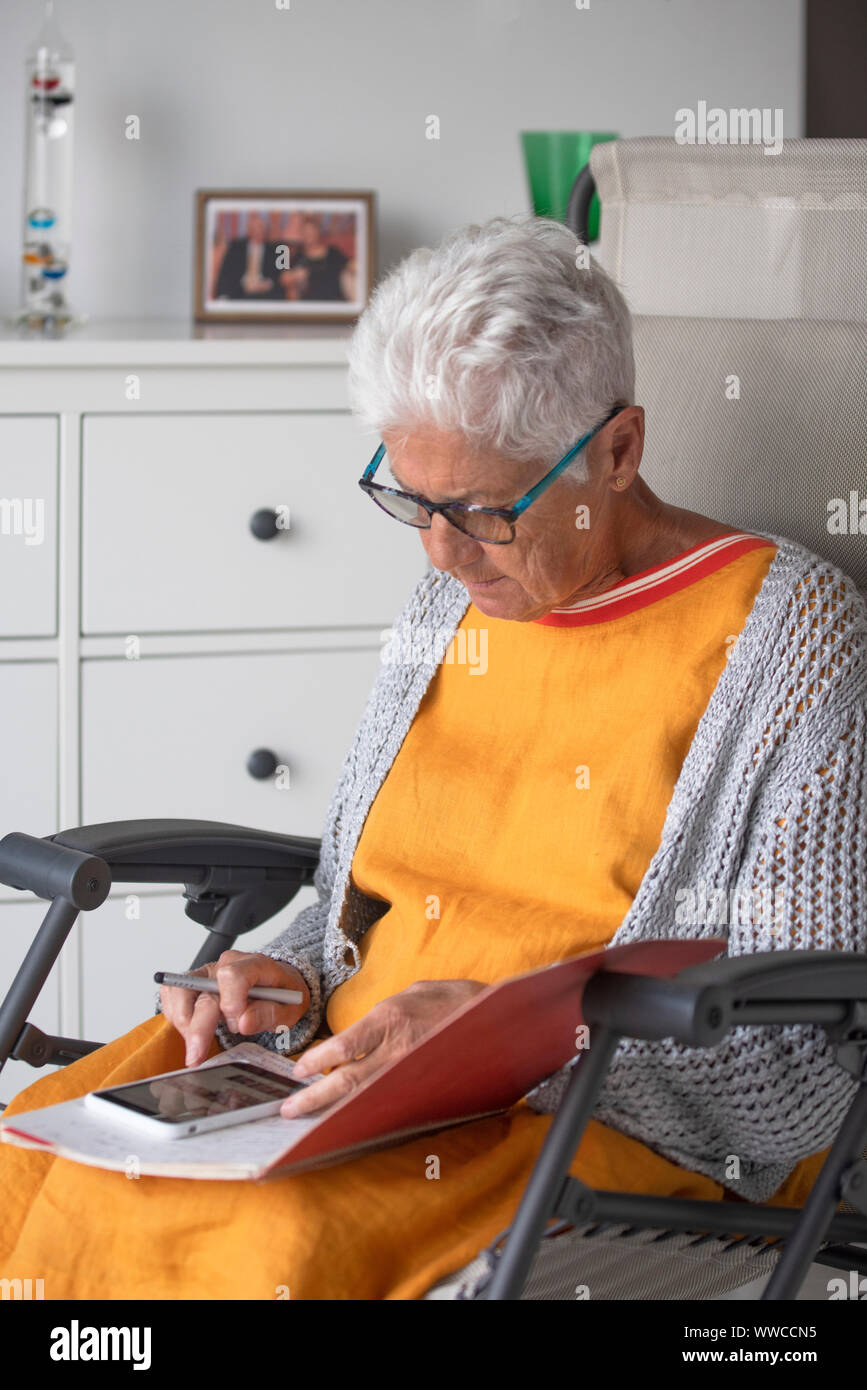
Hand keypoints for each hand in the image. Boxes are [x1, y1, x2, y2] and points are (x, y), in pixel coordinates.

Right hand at [160, 950, 309, 1067]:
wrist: (276, 986)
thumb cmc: (283, 996)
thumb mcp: (290, 1008)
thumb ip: (269, 1014)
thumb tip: (243, 1022)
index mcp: (253, 964)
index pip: (232, 975)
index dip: (231, 1000)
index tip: (236, 1022)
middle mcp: (225, 965)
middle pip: (202, 990)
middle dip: (198, 1027)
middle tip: (196, 1057)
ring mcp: (207, 972)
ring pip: (180, 992)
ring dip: (185, 1024)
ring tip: (197, 1046)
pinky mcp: (192, 982)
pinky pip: (172, 996)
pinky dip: (177, 1018)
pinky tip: (192, 1032)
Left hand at [281, 978, 486, 1117]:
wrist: (499, 1020)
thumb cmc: (457, 1000)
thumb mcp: (415, 991)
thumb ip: (386, 1012)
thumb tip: (363, 1031)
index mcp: (390, 1019)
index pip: (343, 1047)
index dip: (316, 1061)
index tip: (299, 1070)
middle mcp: (397, 1050)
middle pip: (346, 1081)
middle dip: (314, 1098)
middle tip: (289, 1110)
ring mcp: (410, 1073)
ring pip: (363, 1098)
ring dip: (333, 1110)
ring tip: (311, 1118)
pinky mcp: (423, 1088)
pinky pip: (388, 1103)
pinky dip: (364, 1112)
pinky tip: (349, 1118)